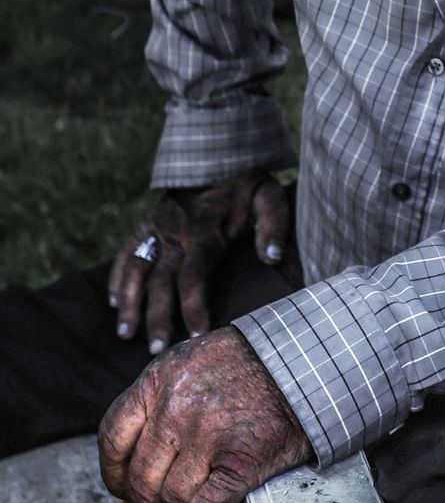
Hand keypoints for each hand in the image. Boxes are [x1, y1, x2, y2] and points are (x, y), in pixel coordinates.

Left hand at [98, 325, 313, 502]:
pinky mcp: (240, 462)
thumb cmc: (255, 357)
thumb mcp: (196, 356)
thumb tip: (141, 445)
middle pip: (140, 478)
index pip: (114, 437)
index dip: (113, 475)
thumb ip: (166, 391)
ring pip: (169, 500)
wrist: (307, 357)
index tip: (122, 492)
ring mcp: (208, 436)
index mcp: (160, 378)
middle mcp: (176, 407)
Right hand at [108, 172, 289, 352]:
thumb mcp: (270, 197)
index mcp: (204, 232)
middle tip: (156, 351)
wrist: (221, 151)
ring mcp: (158, 227)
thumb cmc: (250, 182)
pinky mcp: (149, 221)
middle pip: (161, 281)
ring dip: (129, 301)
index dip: (193, 307)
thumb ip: (273, 226)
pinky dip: (118, 274)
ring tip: (125, 333)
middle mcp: (176, 233)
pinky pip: (127, 250)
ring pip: (136, 269)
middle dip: (157, 317)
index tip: (197, 335)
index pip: (193, 277)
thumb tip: (272, 258)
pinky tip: (113, 300)